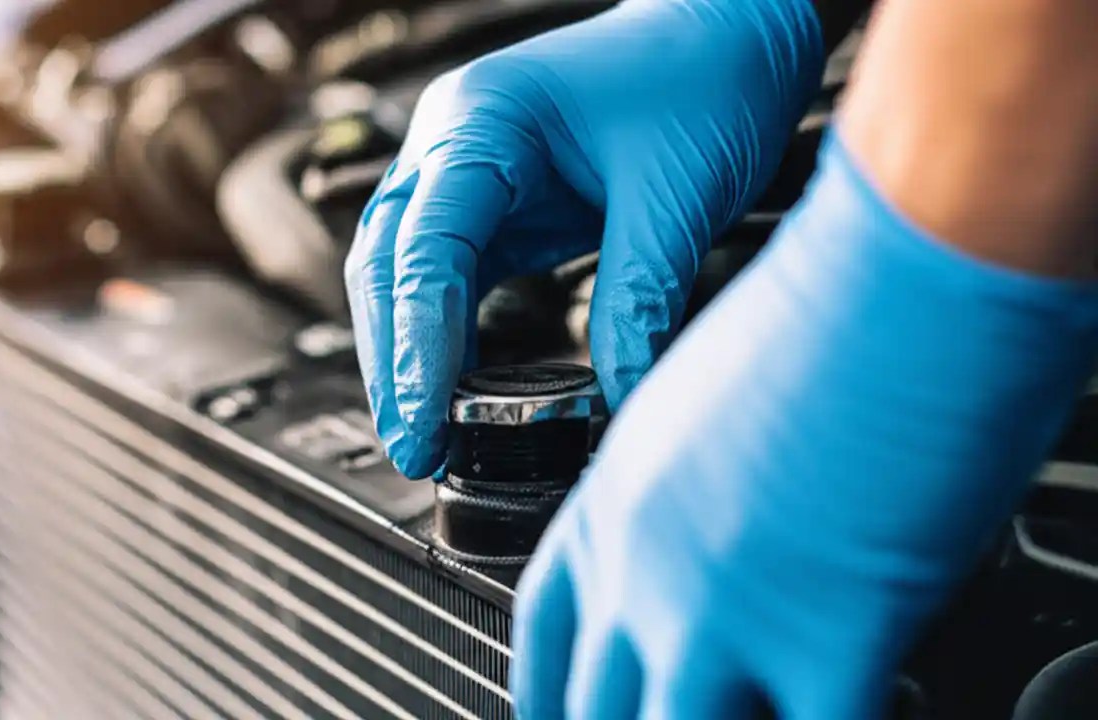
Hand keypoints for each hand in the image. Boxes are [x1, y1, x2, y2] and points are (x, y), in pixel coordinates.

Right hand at [344, 0, 825, 477]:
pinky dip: (446, 332)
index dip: (417, 345)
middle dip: (394, 358)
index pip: (425, 247)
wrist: (734, 30)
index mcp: (484, 121)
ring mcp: (471, 171)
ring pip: (407, 272)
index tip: (422, 424)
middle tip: (412, 446)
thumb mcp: (675, 194)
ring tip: (424, 433)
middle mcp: (457, 142)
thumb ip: (638, 298)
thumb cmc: (705, 74)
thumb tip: (616, 398)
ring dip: (408, 350)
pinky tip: (458, 387)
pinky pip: (452, 276)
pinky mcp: (500, 202)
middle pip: (389, 262)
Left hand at [512, 133, 1097, 718]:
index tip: (560, 714)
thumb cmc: (825, 311)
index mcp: (615, 498)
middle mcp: (646, 562)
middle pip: (593, 703)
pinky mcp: (828, 632)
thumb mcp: (714, 406)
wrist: (902, 268)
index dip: (548, 691)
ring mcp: (722, 607)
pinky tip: (874, 710)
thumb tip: (715, 546)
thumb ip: (691, 493)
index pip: (543, 627)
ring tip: (758, 718)